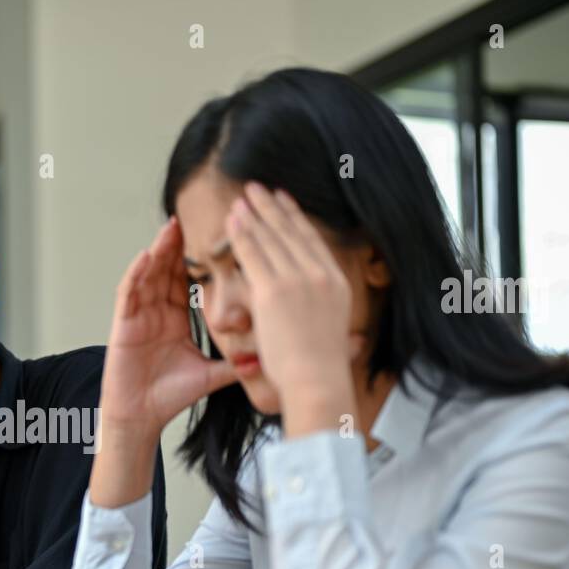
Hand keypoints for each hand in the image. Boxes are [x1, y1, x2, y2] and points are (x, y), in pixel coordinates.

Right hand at [99, 217, 237, 437]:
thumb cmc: (169, 397)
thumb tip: (266, 358)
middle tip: (194, 216)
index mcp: (177, 319)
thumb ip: (235, 363)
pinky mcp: (123, 324)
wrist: (142, 418)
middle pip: (168, 269)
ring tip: (171, 226)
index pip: (189, 280)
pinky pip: (129, 292)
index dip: (200, 258)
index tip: (218, 237)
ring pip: (148, 274)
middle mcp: (157, 312)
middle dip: (179, 243)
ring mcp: (139, 315)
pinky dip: (137, 273)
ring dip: (158, 250)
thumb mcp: (211, 375)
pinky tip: (147, 256)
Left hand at [226, 182, 357, 435]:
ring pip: (271, 238)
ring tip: (243, 196)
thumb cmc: (319, 367)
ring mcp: (297, 280)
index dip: (296, 218)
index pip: (312, 241)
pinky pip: (254, 253)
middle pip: (292, 232)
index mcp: (335, 282)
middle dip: (273, 207)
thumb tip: (316, 311)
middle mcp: (319, 275)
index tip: (285, 200)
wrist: (317, 380)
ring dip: (255, 214)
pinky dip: (243, 232)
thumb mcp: (331, 329)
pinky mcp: (273, 290)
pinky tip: (233, 218)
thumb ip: (321, 311)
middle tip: (259, 188)